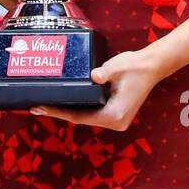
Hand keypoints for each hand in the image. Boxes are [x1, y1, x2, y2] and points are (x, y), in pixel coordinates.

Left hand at [29, 42, 175, 130]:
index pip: (81, 117)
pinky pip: (93, 114)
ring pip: (86, 118)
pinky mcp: (116, 115)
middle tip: (36, 106)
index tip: (41, 108)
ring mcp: (117, 121)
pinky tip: (64, 102)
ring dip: (68, 112)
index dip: (59, 113)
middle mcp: (116, 122)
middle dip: (60, 113)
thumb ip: (105, 72)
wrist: (152, 66)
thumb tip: (93, 75)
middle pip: (81, 120)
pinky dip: (78, 109)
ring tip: (46, 105)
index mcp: (115, 114)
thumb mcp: (118, 66)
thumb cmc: (135, 66)